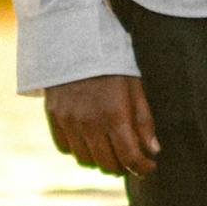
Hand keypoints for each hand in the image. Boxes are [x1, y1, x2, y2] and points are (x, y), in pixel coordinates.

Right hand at [43, 73, 158, 177]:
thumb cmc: (111, 62)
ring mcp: (69, 121)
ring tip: (109, 149)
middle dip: (123, 166)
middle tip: (130, 158)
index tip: (149, 166)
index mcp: (114, 114)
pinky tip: (87, 139)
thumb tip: (153, 151)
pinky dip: (78, 149)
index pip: (130, 157)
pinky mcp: (53, 117)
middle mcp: (89, 122)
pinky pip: (64, 148)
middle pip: (107, 164)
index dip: (143, 167)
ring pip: (85, 161)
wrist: (76, 38)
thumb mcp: (134, 86)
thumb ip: (143, 120)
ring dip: (100, 160)